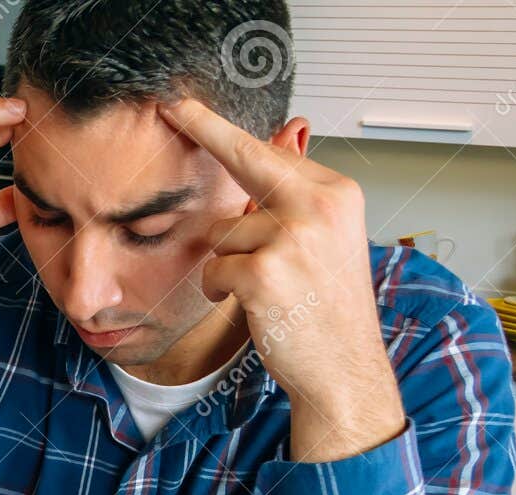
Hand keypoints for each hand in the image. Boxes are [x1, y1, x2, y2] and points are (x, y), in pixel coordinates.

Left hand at [160, 98, 405, 461]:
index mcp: (336, 194)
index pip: (271, 152)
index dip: (225, 132)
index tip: (189, 106)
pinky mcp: (264, 272)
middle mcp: (319, 207)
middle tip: (173, 106)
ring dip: (229, 263)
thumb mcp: (322, 243)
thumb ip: (293, 200)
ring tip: (267, 290)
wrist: (343, 368)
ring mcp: (292, 238)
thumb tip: (268, 150)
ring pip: (222, 233)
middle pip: (245, 162)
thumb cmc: (328, 310)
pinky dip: (222, 291)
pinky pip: (215, 269)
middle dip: (206, 130)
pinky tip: (255, 306)